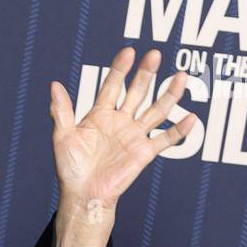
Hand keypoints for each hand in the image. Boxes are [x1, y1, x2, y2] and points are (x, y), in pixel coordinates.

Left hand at [48, 46, 194, 211]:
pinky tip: (191, 118)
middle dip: (146, 74)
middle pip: (137, 93)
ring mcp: (134, 136)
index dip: (120, 69)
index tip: (129, 52)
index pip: (112, 86)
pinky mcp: (144, 153)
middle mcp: (120, 122)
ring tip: (181, 77)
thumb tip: (54, 85)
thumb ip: (61, 111)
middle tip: (155, 54)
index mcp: (100, 115)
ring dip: (169, 94)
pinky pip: (165, 139)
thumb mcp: (62, 136)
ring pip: (156, 110)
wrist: (84, 194)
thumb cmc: (71, 168)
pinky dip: (178, 130)